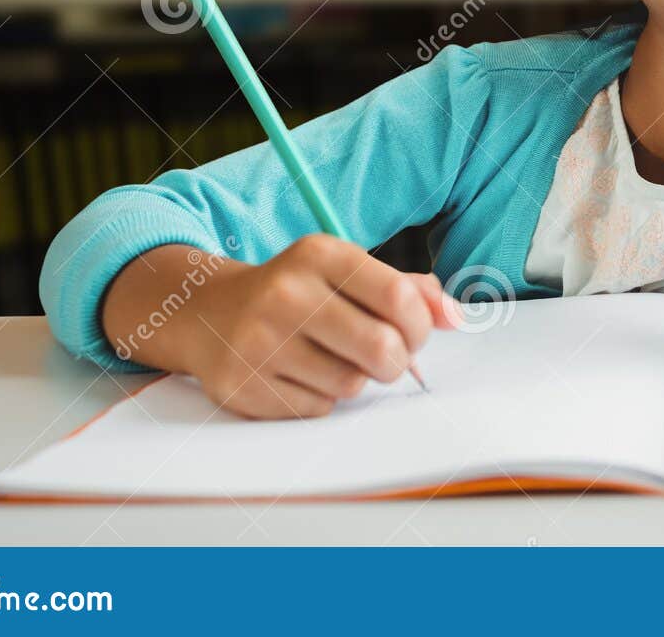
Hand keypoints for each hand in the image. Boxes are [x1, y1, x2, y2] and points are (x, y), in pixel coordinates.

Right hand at [108, 237, 458, 418]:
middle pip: (382, 348)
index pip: (401, 299)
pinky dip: (320, 399)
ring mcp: (260, 341)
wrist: (207, 313)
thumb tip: (457, 317)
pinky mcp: (243, 384)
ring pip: (351, 384)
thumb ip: (407, 289)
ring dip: (354, 380)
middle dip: (396, 362)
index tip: (412, 332)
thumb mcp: (346, 272)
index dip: (421, 326)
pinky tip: (299, 374)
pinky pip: (317, 408)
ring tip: (330, 358)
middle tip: (384, 357)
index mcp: (319, 255)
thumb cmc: (296, 293)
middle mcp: (286, 293)